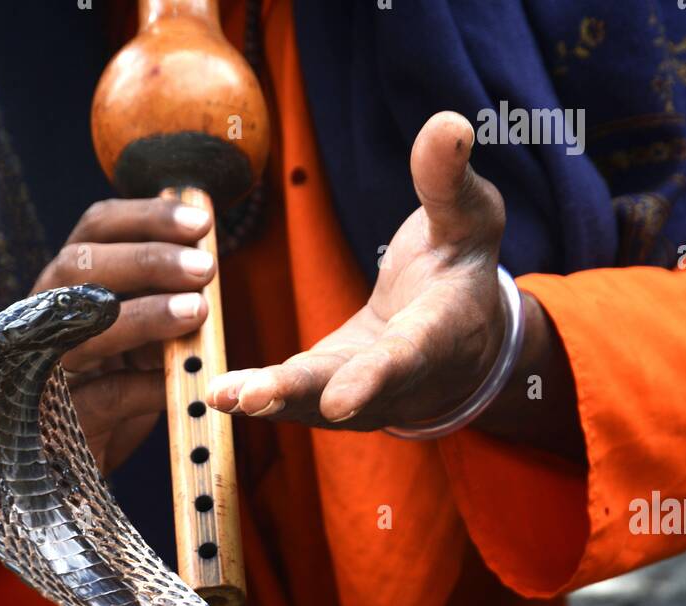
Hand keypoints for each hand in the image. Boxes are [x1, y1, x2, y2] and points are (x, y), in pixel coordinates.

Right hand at [31, 197, 216, 471]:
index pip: (95, 229)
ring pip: (82, 328)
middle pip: (80, 267)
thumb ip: (159, 300)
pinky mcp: (62, 421)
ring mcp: (44, 368)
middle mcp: (43, 318)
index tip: (199, 219)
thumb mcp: (138, 341)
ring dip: (145, 315)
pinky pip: (107, 396)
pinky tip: (186, 382)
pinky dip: (150, 386)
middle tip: (205, 268)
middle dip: (147, 259)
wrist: (70, 475)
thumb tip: (206, 251)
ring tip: (197, 311)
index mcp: (66, 286)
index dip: (146, 217)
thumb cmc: (110, 394)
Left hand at [205, 112, 506, 431]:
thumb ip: (448, 181)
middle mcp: (397, 379)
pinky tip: (217, 393)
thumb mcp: (468, 218)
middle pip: (345, 387)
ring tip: (222, 395)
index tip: (339, 400)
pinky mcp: (327, 393)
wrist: (461, 338)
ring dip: (268, 399)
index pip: (405, 358)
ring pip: (311, 399)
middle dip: (300, 392)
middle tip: (256, 398)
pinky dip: (254, 397)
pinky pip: (291, 397)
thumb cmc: (461, 267)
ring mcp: (361, 397)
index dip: (373, 379)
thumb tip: (447, 125)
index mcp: (437, 335)